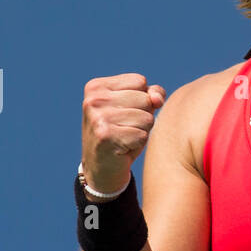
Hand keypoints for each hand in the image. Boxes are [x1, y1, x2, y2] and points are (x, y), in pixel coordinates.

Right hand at [81, 73, 165, 194]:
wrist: (101, 169)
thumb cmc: (122, 134)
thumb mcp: (136, 108)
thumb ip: (151, 94)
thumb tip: (157, 99)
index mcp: (97, 87)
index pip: (140, 81)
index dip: (142, 99)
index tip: (124, 113)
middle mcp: (94, 99)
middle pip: (145, 99)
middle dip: (143, 116)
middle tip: (125, 129)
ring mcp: (98, 117)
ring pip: (146, 117)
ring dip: (142, 131)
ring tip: (125, 138)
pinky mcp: (106, 136)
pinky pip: (143, 135)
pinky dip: (138, 144)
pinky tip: (123, 148)